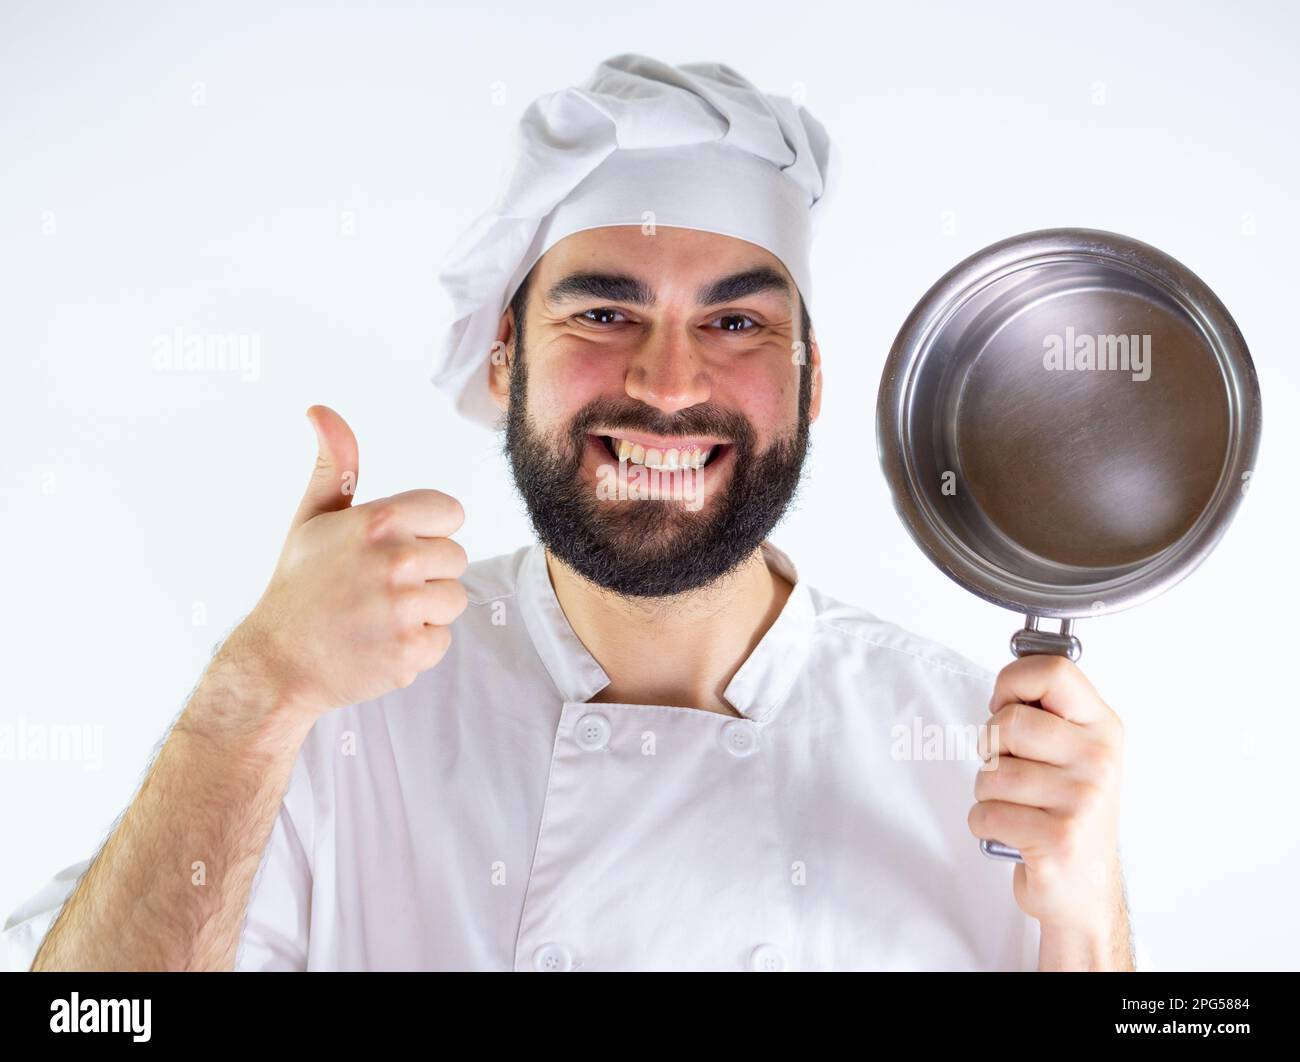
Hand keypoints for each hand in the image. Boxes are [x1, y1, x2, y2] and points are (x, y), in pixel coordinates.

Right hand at [222, 405, 468, 718]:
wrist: (277, 663)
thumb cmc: (299, 587)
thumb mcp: (313, 518)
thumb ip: (335, 465)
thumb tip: (320, 410)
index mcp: (380, 520)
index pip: (450, 513)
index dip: (425, 531)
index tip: (391, 548)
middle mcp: (397, 561)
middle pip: (456, 557)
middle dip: (426, 573)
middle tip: (376, 588)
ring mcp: (405, 609)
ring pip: (454, 599)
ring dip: (425, 610)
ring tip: (378, 615)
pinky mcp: (411, 651)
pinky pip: (442, 639)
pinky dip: (417, 646)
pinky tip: (379, 643)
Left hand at [967, 655, 1125, 937]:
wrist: (1084, 888)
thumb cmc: (1066, 811)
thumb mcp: (1071, 751)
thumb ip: (1045, 712)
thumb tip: (1008, 680)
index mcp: (1102, 727)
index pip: (1052, 671)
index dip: (1011, 682)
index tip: (1004, 705)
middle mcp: (1099, 758)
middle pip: (1009, 721)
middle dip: (992, 747)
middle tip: (1012, 768)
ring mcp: (1083, 798)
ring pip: (991, 772)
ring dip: (988, 792)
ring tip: (1019, 806)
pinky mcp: (1059, 837)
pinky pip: (985, 813)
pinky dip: (986, 825)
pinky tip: (1015, 833)